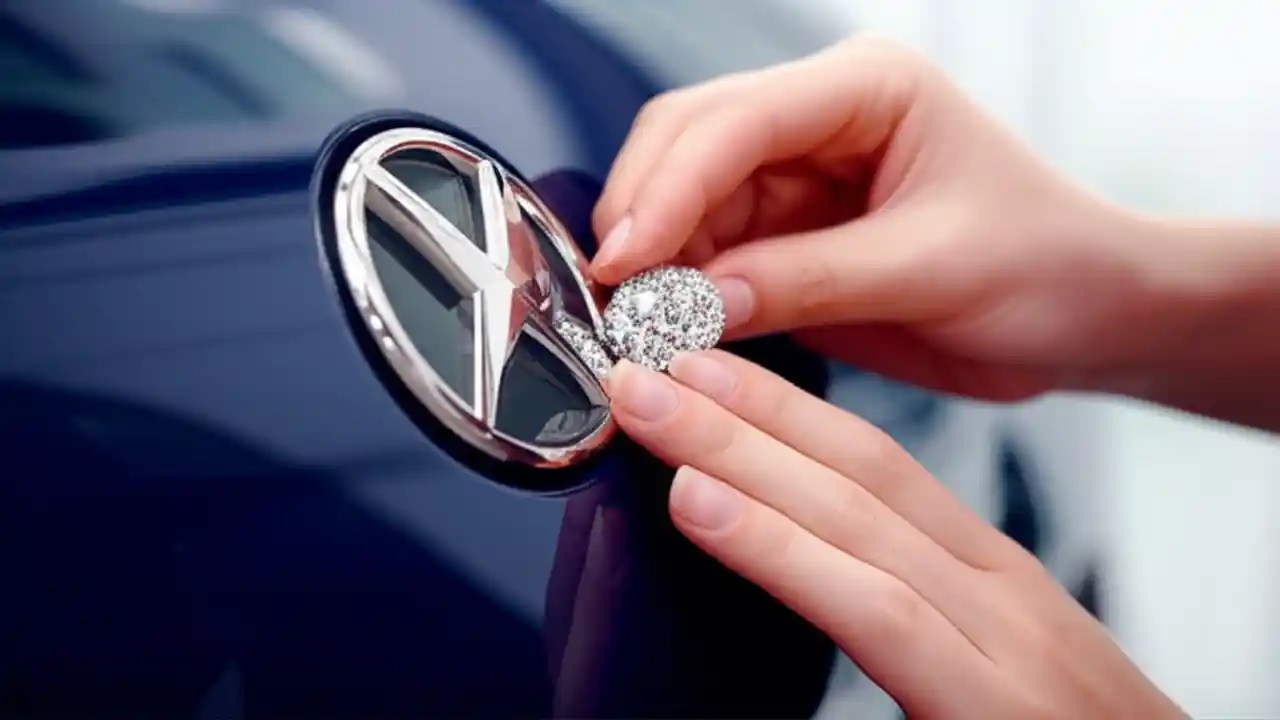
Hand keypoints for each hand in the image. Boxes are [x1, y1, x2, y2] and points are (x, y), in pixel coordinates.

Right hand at [589, 36, 1207, 402]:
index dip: (668, 189)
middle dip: (644, 217)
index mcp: (868, 89)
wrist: (1085, 315)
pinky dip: (680, 290)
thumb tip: (690, 302)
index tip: (623, 262)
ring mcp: (799, 176)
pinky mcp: (788, 234)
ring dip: (654, 261)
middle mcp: (820, 119)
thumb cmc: (1045, 267)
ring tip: (637, 324)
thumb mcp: (930, 270)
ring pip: (686, 201)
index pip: (736, 121)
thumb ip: (806, 281)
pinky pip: (709, 253)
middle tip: (614, 298)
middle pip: (687, 144)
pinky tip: (668, 326)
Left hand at [605, 352, 1186, 718]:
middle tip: (643, 361)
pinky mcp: (993, 706)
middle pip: (855, 469)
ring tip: (649, 404)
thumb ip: (909, 610)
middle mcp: (999, 592)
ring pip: (853, 518)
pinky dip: (781, 551)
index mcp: (994, 580)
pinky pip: (872, 611)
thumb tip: (816, 568)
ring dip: (737, 450)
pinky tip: (701, 504)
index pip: (878, 468)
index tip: (704, 368)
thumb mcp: (991, 664)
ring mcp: (1005, 643)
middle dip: (742, 408)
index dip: (783, 411)